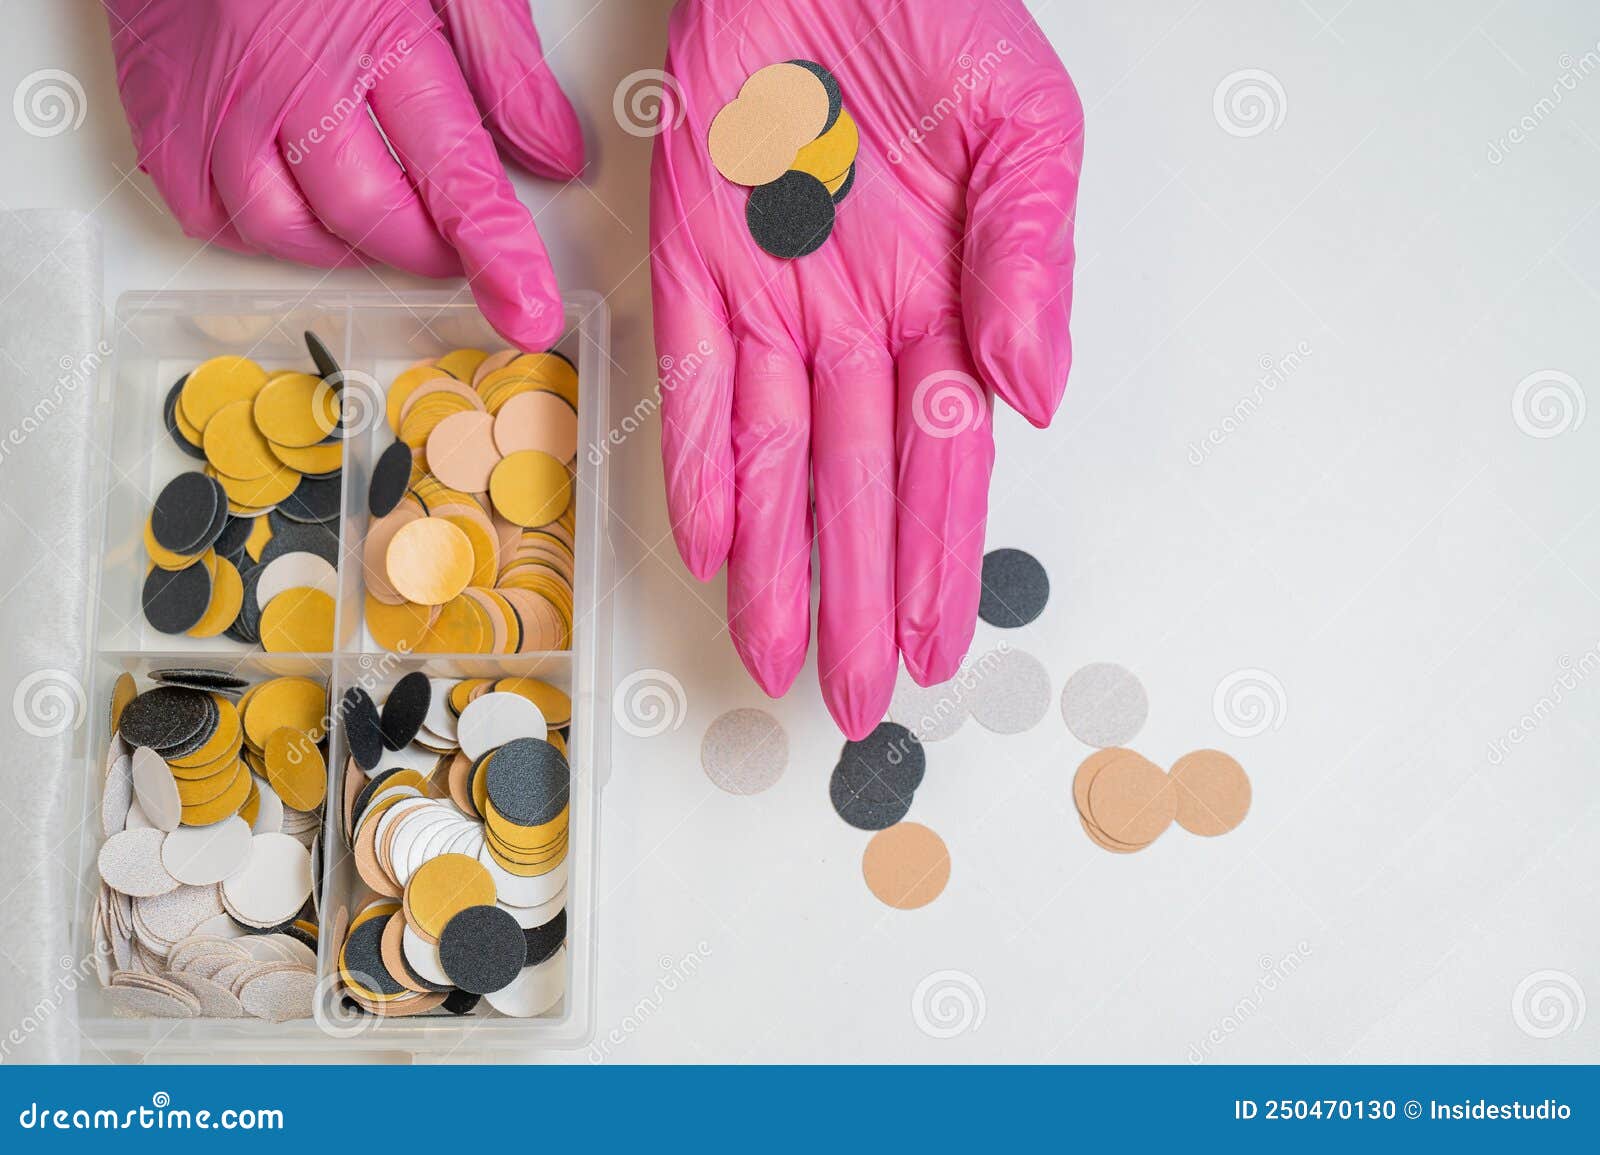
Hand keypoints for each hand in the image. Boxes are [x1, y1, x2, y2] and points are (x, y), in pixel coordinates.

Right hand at [105, 0, 582, 350]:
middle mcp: (283, 72)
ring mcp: (215, 97)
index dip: (496, 250)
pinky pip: (206, 213)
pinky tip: (301, 210)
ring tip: (386, 225)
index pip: (452, 169)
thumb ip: (502, 62)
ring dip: (346, 249)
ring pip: (281, 228)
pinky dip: (260, 233)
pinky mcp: (160, 107)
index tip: (528, 306)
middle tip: (458, 249)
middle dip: (424, 252)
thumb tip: (553, 153)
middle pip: (365, 212)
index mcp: (370, 29)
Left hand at [650, 0, 1082, 737]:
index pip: (944, 461)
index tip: (934, 644)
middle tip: (851, 693)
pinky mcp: (693, 262)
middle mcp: (861, 323)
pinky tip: (707, 542)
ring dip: (772, 560)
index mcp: (952, 302)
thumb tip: (1036, 395)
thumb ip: (1032, 261)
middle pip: (855, 486)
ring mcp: (775, 301)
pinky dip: (698, 462)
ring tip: (772, 655)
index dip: (937, 558)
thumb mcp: (1027, 129)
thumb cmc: (935, 16)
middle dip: (853, 594)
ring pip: (773, 458)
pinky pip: (695, 381)